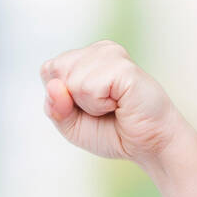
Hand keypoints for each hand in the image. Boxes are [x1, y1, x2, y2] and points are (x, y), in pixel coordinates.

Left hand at [40, 40, 189, 169]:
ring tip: (113, 106)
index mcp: (86, 58)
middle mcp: (99, 50)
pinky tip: (119, 104)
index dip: (61, 98)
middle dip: (72, 100)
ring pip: (71, 79)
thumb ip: (55, 108)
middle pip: (55, 70)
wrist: (149, 145)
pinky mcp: (123, 66)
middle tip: (101, 109)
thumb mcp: (72, 126)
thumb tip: (53, 85)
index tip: (87, 108)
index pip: (48, 70)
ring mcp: (112, 55)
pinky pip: (88, 86)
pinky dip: (99, 105)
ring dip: (88, 105)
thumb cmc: (113, 132)